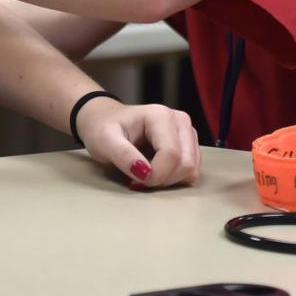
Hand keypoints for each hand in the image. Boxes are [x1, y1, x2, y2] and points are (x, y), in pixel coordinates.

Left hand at [76, 97, 200, 188]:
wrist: (104, 121)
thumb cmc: (102, 129)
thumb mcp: (104, 141)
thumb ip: (122, 155)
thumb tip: (145, 173)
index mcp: (161, 115)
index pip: (171, 154)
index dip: (155, 175)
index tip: (134, 180)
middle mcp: (180, 120)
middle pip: (185, 164)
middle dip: (162, 179)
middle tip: (138, 178)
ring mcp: (188, 132)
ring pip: (191, 170)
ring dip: (169, 180)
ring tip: (145, 174)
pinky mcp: (190, 145)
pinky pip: (192, 172)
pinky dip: (174, 179)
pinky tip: (156, 172)